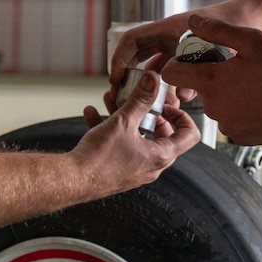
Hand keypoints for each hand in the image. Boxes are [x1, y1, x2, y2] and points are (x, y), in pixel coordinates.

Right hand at [73, 84, 200, 196]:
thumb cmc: (98, 158)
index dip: (182, 116)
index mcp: (161, 156)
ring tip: (111, 102)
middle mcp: (152, 166)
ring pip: (138, 138)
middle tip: (138, 101)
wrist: (72, 180)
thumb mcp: (123, 121)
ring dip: (126, 117)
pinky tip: (92, 114)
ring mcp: (136, 170)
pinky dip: (111, 130)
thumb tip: (153, 80)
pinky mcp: (119, 170)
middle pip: (162, 134)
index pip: (190, 135)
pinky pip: (121, 146)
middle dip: (148, 113)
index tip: (167, 105)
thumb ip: (141, 98)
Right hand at [104, 0, 261, 110]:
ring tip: (153, 101)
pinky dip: (174, 82)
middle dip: (131, 76)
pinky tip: (180, 97)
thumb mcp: (215, 47)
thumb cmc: (237, 23)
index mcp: (170, 28)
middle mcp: (171, 35)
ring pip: (158, 65)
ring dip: (154, 82)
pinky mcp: (192, 53)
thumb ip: (197, 70)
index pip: (132, 41)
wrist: (256, 15)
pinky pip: (175, 68)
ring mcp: (180, 44)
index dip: (119, 59)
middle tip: (125, 96)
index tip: (116, 79)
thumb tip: (182, 93)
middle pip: (140, 55)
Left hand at [159, 13, 261, 148]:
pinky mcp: (237, 136)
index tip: (196, 58)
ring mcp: (224, 124)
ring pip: (216, 103)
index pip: (171, 72)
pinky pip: (231, 120)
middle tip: (237, 68)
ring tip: (253, 85)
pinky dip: (241, 111)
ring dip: (228, 93)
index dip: (179, 62)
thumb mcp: (253, 42)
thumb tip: (194, 22)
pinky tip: (259, 103)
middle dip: (212, 76)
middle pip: (198, 86)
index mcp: (210, 81)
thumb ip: (218, 30)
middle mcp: (211, 105)